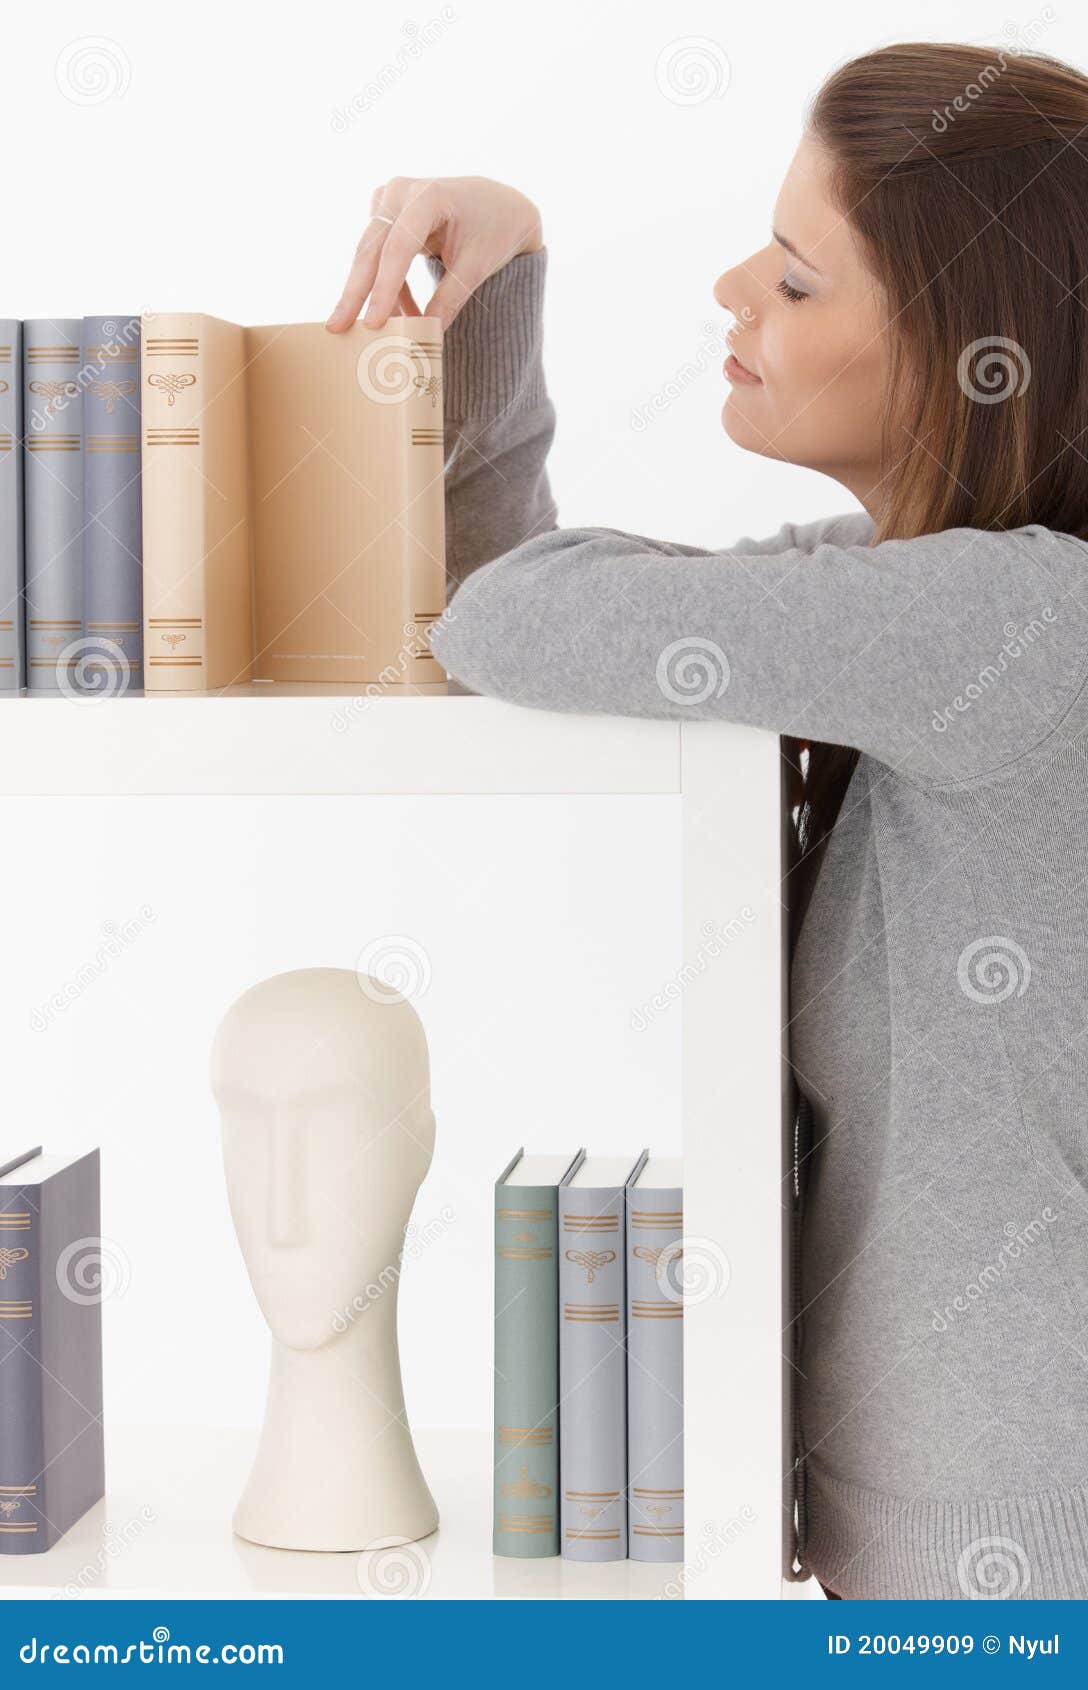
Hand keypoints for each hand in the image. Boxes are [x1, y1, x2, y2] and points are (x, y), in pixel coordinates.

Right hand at [326, 175, 542, 333]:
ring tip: (381, 332)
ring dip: (377, 295)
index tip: (373, 323)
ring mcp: (390, 200)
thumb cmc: (494, 229)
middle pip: (373, 248)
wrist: (497, 203)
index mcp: (430, 196)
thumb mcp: (479, 265)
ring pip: (371, 255)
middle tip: (336, 328)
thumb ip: (450, 297)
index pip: (399, 247)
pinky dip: (391, 286)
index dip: (384, 287)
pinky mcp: (386, 215)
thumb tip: (425, 335)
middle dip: (355, 292)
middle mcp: (402, 192)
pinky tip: (405, 313)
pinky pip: (381, 257)